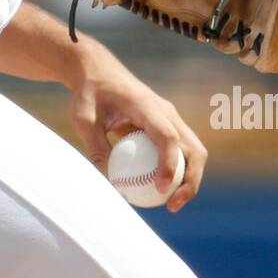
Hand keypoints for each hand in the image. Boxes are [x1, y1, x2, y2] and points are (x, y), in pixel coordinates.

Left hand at [67, 57, 207, 211]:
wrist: (99, 71)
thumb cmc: (90, 93)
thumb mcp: (83, 118)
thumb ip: (95, 147)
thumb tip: (108, 182)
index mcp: (146, 105)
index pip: (167, 136)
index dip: (169, 164)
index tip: (160, 188)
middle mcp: (166, 111)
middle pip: (193, 148)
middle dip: (191, 180)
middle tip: (172, 206)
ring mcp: (170, 118)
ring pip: (193, 151)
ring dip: (189, 179)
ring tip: (171, 205)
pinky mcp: (168, 125)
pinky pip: (181, 151)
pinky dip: (179, 172)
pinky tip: (162, 191)